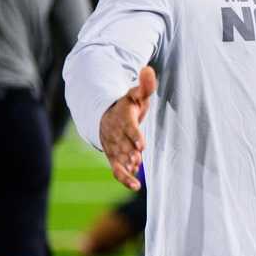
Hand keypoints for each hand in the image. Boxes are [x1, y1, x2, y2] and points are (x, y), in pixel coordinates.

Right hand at [98, 66, 155, 190]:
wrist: (107, 116)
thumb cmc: (128, 106)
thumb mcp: (137, 94)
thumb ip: (145, 85)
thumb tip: (148, 69)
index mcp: (122, 117)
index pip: (128, 127)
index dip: (134, 136)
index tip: (141, 144)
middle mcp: (115, 133)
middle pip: (122, 145)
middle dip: (129, 152)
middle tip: (138, 159)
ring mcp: (112, 146)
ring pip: (118, 158)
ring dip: (126, 165)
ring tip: (136, 170)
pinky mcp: (113, 158)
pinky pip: (117, 170)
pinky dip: (125, 178)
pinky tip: (136, 187)